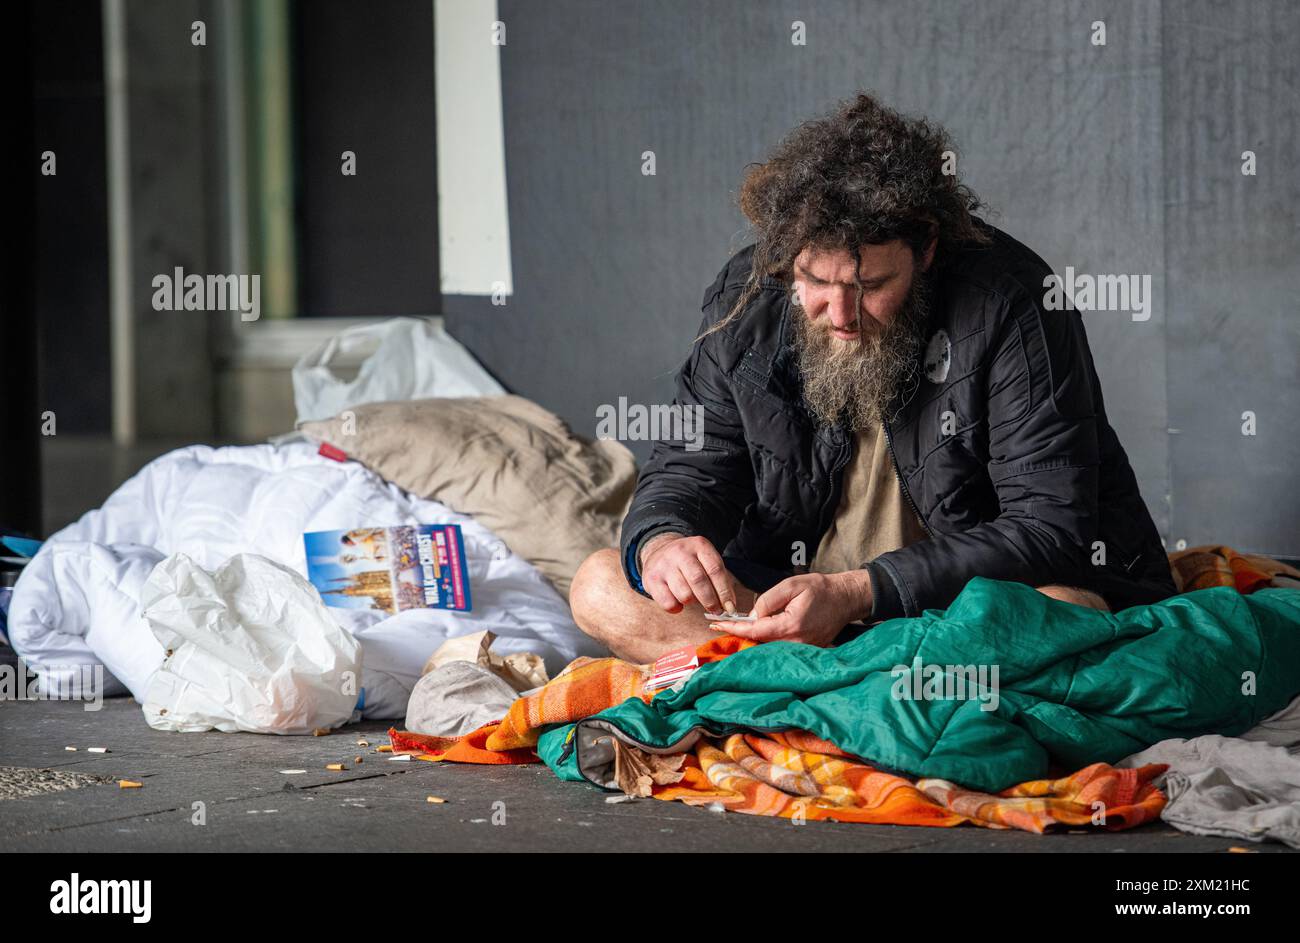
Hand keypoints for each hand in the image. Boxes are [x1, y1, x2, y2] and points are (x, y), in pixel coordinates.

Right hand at [639, 534, 737, 614]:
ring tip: (693, 599)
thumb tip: (729, 606)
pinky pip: (669, 603)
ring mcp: (664, 565)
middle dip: (711, 601)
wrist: (658, 552)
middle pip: (699, 581)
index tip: (730, 607)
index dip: (724, 591)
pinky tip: (678, 602)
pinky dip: (677, 608)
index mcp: (699, 545)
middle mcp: (680, 552)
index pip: (715, 570)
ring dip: (692, 603)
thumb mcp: (705, 561)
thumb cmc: (689, 562)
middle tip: (716, 611)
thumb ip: (719, 579)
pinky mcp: (651, 579)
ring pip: (685, 594)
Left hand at [717, 571, 872, 646]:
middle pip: (759, 643)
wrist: (845, 599)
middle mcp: (796, 642)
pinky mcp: (806, 650)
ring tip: (733, 628)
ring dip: (751, 638)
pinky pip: (780, 648)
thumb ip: (767, 600)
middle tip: (719, 625)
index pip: (755, 631)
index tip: (716, 624)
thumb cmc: (820, 589)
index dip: (734, 628)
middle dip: (739, 634)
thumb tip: (752, 616)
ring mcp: (802, 649)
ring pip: (768, 647)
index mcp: (790, 626)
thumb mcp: (791, 585)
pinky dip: (766, 641)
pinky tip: (755, 632)